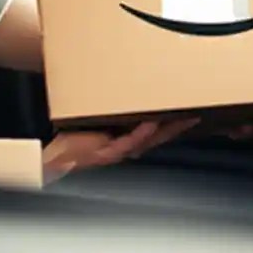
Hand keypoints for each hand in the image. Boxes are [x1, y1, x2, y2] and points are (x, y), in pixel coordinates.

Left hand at [41, 119, 198, 182]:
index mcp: (128, 140)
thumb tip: (122, 92)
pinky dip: (140, 133)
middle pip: (159, 135)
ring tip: (179, 115)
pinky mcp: (107, 152)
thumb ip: (113, 113)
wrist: (58, 159)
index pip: (157, 130)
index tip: (190, 109)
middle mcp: (127, 147)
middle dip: (178, 124)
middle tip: (195, 111)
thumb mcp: (97, 122)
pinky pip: (128, 142)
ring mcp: (119, 151)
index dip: (175, 121)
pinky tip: (149, 123)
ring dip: (165, 128)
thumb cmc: (75, 140)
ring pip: (148, 139)